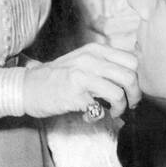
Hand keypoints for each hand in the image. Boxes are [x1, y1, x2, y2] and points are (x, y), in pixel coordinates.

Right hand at [22, 42, 140, 120]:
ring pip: (119, 93)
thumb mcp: (82, 62)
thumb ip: (105, 66)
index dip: (137, 79)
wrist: (27, 87)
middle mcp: (91, 59)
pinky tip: (90, 116)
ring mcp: (82, 74)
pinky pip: (100, 108)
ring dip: (120, 108)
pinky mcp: (74, 92)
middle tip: (129, 106)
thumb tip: (132, 81)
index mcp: (96, 50)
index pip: (132, 60)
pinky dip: (99, 116)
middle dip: (135, 96)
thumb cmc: (57, 78)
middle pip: (130, 77)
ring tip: (112, 112)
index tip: (131, 91)